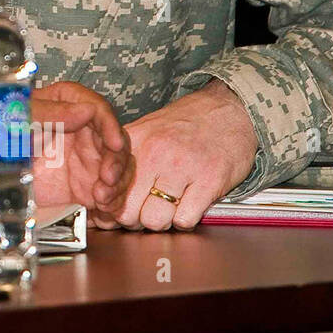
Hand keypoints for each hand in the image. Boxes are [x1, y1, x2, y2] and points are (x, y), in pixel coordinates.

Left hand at [30, 81, 131, 224]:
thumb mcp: (20, 118)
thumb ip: (53, 113)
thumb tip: (87, 111)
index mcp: (68, 104)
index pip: (99, 111)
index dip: (111, 127)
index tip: (115, 145)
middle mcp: (84, 130)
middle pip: (116, 143)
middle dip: (117, 162)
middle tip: (106, 179)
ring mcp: (86, 159)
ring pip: (117, 169)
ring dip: (116, 185)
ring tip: (101, 199)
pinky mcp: (84, 185)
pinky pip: (108, 192)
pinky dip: (111, 202)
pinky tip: (103, 210)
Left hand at [117, 79, 258, 230]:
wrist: (228, 110)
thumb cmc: (185, 126)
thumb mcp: (146, 133)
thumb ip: (123, 162)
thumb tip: (103, 200)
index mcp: (134, 142)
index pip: (108, 188)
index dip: (109, 207)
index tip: (113, 213)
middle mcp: (154, 154)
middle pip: (127, 211)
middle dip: (134, 220)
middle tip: (143, 213)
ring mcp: (181, 168)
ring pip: (155, 220)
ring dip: (160, 222)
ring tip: (167, 209)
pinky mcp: (209, 180)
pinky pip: (184, 220)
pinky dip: (184, 220)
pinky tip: (187, 206)